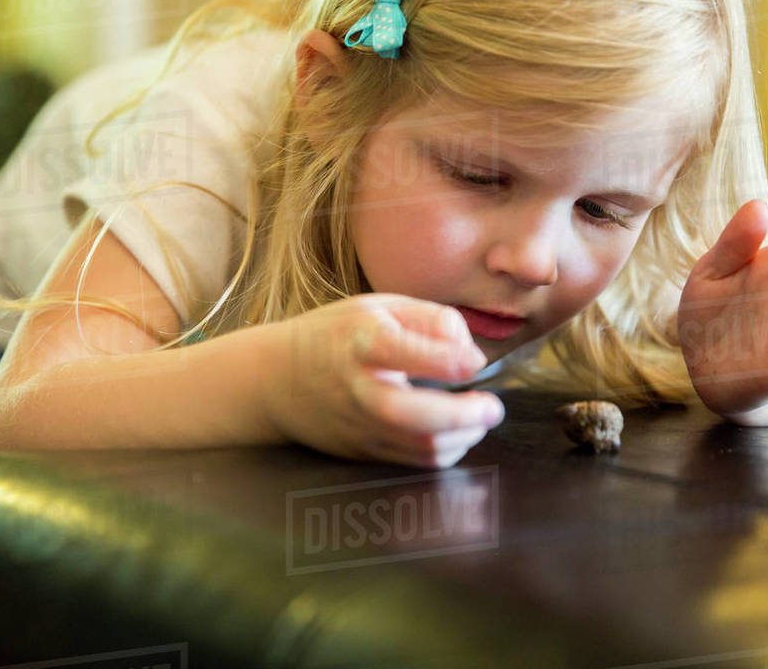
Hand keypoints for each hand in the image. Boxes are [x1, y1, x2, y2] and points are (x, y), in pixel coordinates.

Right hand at [266, 294, 505, 467]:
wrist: (275, 379)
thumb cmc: (335, 336)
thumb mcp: (380, 307)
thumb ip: (431, 320)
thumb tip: (471, 353)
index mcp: (364, 342)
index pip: (418, 353)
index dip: (459, 359)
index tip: (475, 361)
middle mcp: (362, 388)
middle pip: (420, 417)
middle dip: (467, 416)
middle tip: (492, 408)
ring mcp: (361, 425)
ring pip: (424, 447)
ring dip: (464, 436)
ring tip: (477, 418)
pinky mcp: (364, 451)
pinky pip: (416, 461)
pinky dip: (446, 450)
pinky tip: (454, 432)